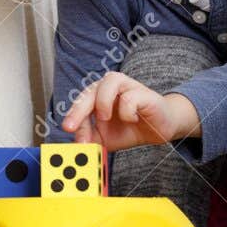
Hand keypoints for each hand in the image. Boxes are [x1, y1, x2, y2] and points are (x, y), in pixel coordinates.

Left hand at [60, 73, 199, 150]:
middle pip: (89, 91)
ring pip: (108, 83)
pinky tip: (133, 119)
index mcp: (97, 97)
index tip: (68, 130)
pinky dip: (127, 113)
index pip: (80, 102)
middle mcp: (109, 87)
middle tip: (71, 127)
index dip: (73, 116)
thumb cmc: (130, 129)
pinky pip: (129, 98)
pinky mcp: (142, 92)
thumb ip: (90, 138)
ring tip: (106, 118)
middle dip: (78, 109)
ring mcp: (127, 86)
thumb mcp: (105, 138)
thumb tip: (76, 143)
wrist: (158, 130)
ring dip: (103, 103)